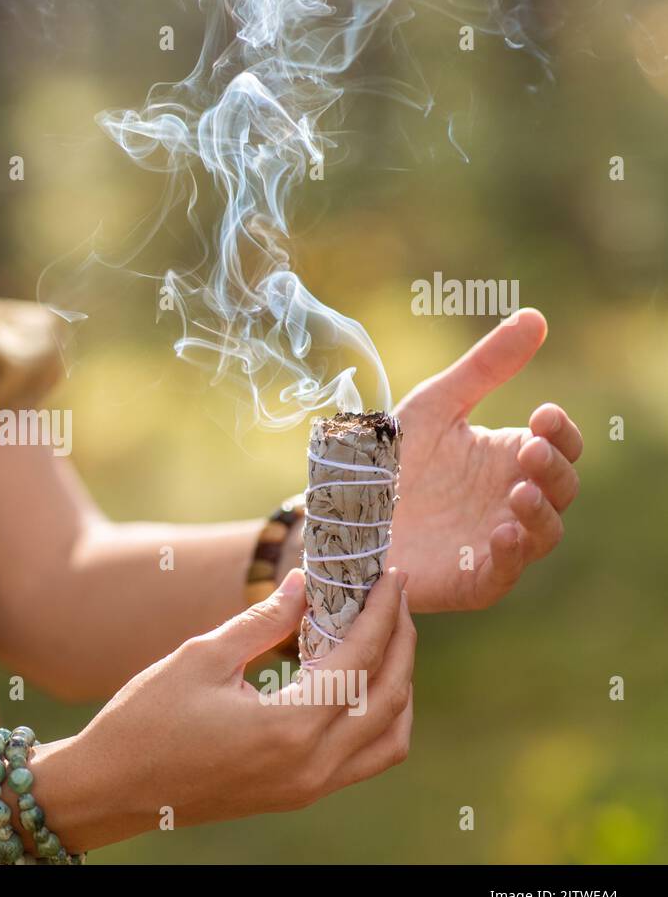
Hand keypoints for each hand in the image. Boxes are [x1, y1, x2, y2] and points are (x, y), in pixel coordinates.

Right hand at [58, 568, 414, 836]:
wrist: (111, 789)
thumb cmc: (145, 720)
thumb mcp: (201, 658)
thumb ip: (262, 622)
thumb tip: (305, 584)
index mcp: (289, 728)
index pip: (361, 660)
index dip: (381, 613)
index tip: (390, 576)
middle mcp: (311, 766)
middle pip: (389, 698)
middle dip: (401, 641)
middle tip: (394, 596)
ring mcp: (308, 787)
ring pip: (389, 738)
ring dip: (398, 685)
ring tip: (386, 638)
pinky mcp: (297, 794)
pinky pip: (365, 759)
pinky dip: (378, 718)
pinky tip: (359, 683)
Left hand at [390, 309, 582, 612]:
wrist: (336, 512)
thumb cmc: (387, 458)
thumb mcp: (434, 406)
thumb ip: (483, 368)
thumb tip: (535, 317)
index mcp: (506, 458)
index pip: (557, 445)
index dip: (561, 433)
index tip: (542, 414)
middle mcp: (508, 500)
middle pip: (560, 488)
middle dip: (553, 469)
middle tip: (530, 451)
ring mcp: (494, 542)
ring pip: (544, 534)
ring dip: (540, 512)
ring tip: (518, 491)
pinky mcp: (471, 580)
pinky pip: (505, 573)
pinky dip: (510, 555)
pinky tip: (500, 532)